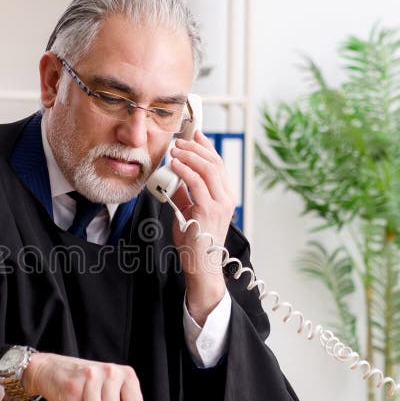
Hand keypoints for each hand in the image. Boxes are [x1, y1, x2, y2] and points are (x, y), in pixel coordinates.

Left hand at [169, 130, 236, 324]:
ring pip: (208, 169)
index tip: (195, 135)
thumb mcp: (189, 212)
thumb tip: (172, 179)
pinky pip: (197, 183)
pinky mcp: (209, 210)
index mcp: (225, 197)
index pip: (218, 165)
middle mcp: (227, 198)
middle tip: (180, 140)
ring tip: (175, 149)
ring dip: (189, 155)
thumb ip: (184, 195)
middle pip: (215, 163)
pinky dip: (185, 170)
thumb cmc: (195, 242)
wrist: (200, 265)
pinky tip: (175, 164)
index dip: (207, 147)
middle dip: (196, 147)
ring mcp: (220, 204)